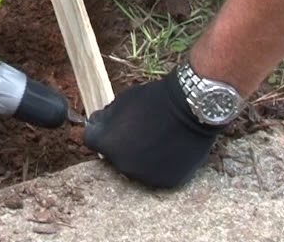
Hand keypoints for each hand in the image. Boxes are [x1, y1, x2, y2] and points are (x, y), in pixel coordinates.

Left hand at [83, 69, 220, 188]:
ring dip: (139, 157)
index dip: (100, 130)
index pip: (91, 141)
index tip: (111, 125)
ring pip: (135, 168)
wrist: (192, 108)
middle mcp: (123, 166)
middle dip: (120, 145)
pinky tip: (167, 149)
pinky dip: (159, 165)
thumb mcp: (121, 101)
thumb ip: (104, 118)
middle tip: (139, 131)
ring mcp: (145, 177)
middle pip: (113, 156)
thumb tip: (96, 125)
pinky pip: (155, 175)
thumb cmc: (155, 100)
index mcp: (107, 145)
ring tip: (155, 140)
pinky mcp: (166, 182)